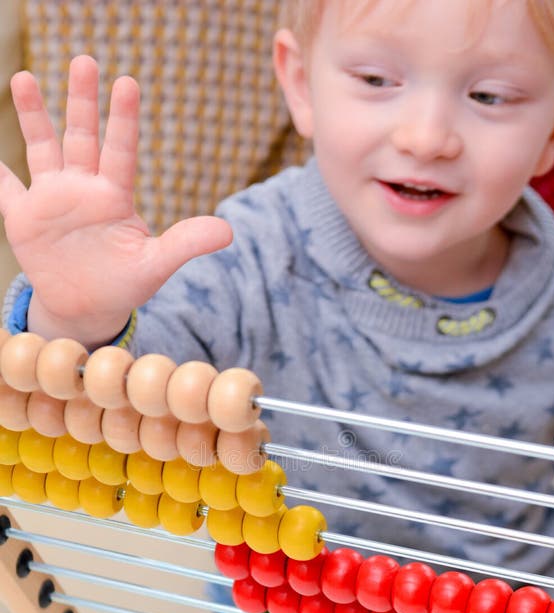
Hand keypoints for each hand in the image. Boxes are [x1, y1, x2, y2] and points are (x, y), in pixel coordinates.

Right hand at [0, 55, 232, 346]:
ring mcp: (52, 199)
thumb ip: (186, 243)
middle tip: (85, 60)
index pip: (120, 150)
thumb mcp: (156, 265)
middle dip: (82, 101)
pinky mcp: (25, 218)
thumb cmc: (125, 282)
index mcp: (114, 195)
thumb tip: (229, 232)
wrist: (89, 307)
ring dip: (33, 115)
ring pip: (42, 148)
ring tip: (25, 77)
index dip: (123, 120)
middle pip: (81, 136)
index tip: (128, 84)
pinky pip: (6, 190)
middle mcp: (83, 188)